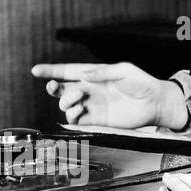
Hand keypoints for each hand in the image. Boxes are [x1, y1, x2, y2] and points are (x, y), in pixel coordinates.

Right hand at [29, 61, 186, 129]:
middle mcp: (89, 90)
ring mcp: (91, 105)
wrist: (154, 103)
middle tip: (54, 87)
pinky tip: (81, 109)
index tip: (35, 70)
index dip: (51, 71)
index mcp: (93, 74)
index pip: (67, 71)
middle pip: (61, 89)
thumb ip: (102, 72)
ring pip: (66, 105)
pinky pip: (75, 119)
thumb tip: (83, 75)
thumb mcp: (123, 71)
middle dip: (53, 87)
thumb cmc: (142, 83)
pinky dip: (72, 115)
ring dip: (66, 101)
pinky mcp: (96, 120)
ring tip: (79, 98)